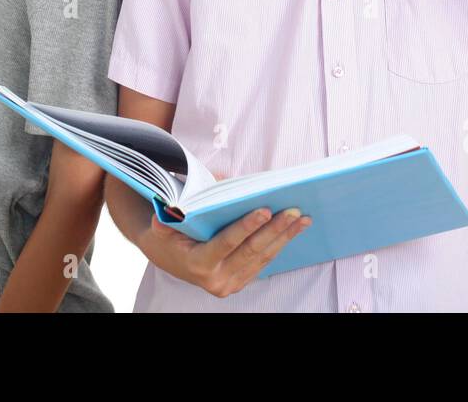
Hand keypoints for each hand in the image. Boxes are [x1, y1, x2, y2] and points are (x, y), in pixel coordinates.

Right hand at [139, 206, 311, 298]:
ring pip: (263, 257)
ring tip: (302, 218)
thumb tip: (208, 184)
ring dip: (285, 237)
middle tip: (294, 211)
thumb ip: (178, 208)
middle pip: (252, 251)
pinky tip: (293, 229)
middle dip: (276, 230)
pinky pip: (263, 261)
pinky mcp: (240, 281)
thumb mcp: (164, 221)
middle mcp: (216, 280)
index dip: (246, 227)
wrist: (166, 257)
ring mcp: (231, 284)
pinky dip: (279, 244)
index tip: (265, 210)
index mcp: (198, 264)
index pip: (227, 243)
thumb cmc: (168, 233)